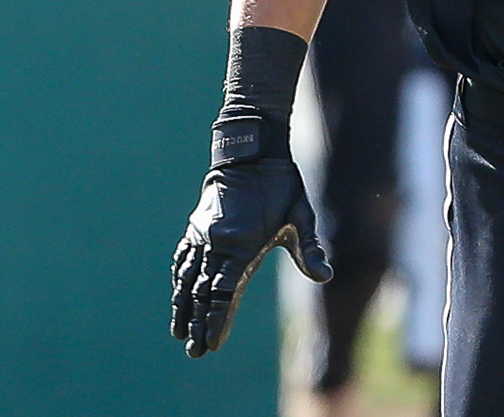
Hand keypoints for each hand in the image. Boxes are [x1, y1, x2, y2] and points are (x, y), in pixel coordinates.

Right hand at [170, 157, 331, 356]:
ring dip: (182, 306)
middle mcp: (217, 244)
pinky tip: (177, 292)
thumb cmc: (281, 187)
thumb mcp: (301, 218)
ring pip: (187, 278)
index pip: (224, 294)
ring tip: (178, 332)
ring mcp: (203, 235)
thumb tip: (326, 277)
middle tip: (193, 351)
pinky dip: (179, 278)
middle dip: (198, 323)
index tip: (211, 344)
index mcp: (241, 247)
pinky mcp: (196, 225)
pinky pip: (183, 257)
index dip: (217, 321)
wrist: (252, 152)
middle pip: (203, 293)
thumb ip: (310, 250)